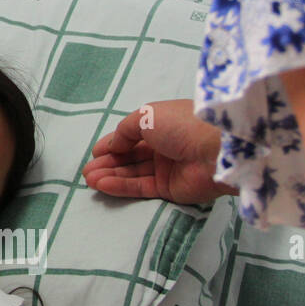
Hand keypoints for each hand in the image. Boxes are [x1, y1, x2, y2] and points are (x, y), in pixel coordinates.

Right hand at [82, 98, 235, 204]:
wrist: (217, 149)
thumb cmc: (182, 124)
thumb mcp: (147, 116)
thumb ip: (124, 131)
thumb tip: (112, 146)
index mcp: (163, 125)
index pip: (132, 136)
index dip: (113, 143)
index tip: (96, 152)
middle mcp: (165, 147)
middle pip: (130, 157)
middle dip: (108, 162)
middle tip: (87, 170)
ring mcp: (168, 169)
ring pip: (133, 173)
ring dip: (110, 175)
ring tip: (89, 179)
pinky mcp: (171, 189)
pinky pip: (141, 187)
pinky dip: (121, 186)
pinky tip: (103, 185)